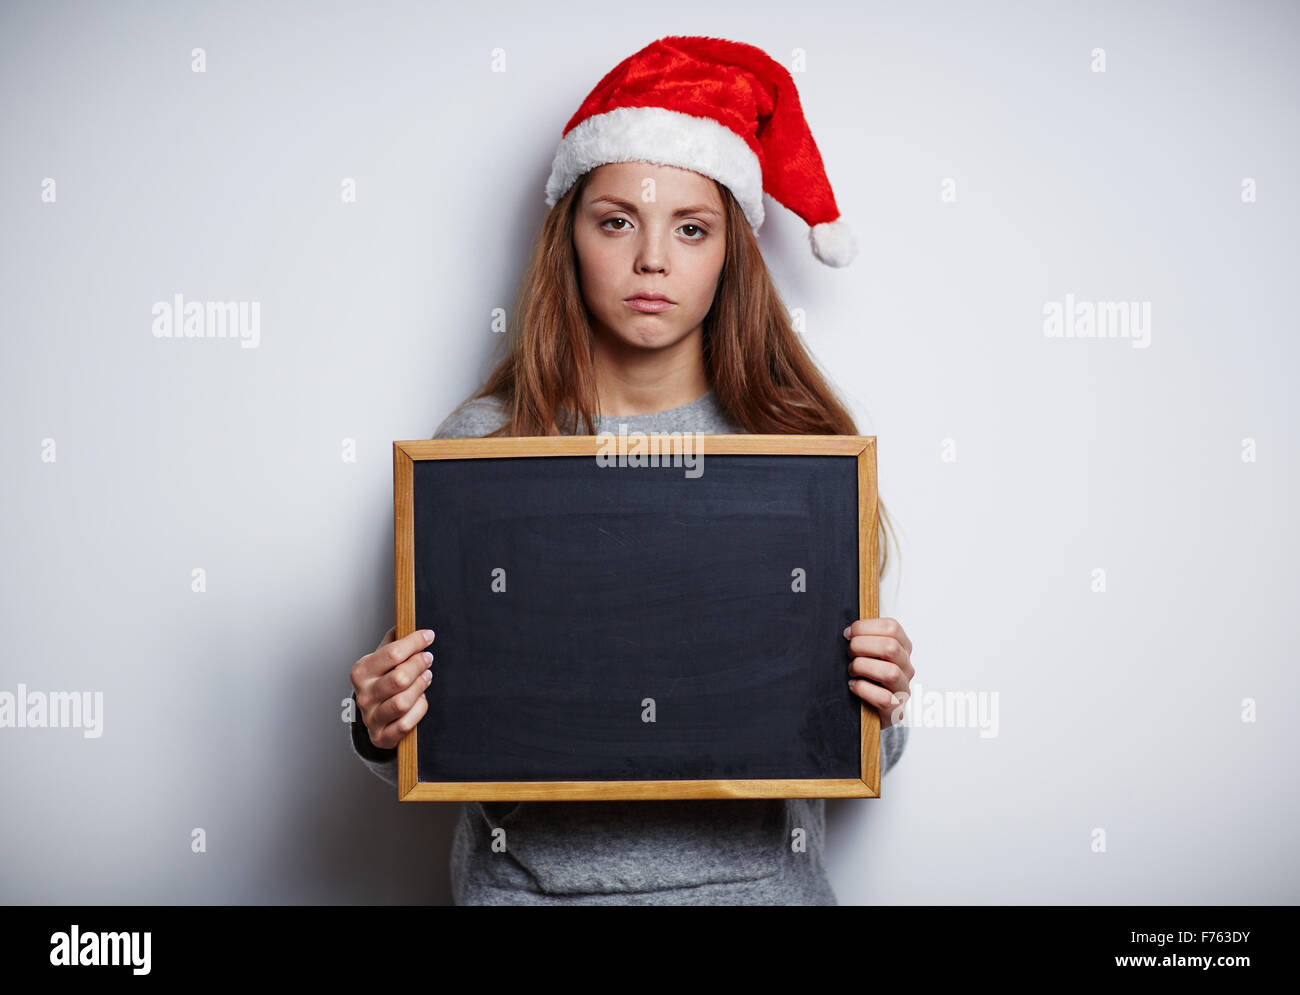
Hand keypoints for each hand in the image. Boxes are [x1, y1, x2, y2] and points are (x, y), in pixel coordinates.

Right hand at [350, 626, 435, 749]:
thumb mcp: (381, 661)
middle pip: (399, 678)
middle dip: (419, 666)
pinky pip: (405, 724)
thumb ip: (392, 642)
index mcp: (361, 672)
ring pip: (402, 702)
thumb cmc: (381, 683)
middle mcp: (363, 695)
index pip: (392, 653)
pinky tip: (421, 700)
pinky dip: (418, 710)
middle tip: (428, 659)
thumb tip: (404, 622)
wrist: (373, 717)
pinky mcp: (381, 736)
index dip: (414, 642)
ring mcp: (371, 717)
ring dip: (420, 687)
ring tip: (427, 677)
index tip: (428, 636)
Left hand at [844, 617, 912, 727]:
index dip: (865, 627)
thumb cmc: (867, 678)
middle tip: (849, 653)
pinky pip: (883, 698)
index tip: (849, 634)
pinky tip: (854, 685)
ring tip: (852, 670)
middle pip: (890, 647)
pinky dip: (863, 689)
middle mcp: (906, 667)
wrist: (869, 712)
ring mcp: (903, 688)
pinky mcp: (895, 709)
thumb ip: (864, 639)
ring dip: (863, 667)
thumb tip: (849, 632)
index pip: (892, 627)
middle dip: (861, 646)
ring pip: (890, 672)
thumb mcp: (868, 653)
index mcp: (902, 648)